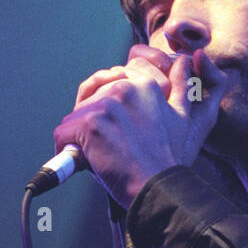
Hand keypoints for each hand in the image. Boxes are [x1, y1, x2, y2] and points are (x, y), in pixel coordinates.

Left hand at [53, 44, 230, 207]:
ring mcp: (107, 105)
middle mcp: (125, 87)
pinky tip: (86, 160)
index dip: (109, 104)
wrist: (159, 187)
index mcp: (145, 84)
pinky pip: (63, 133)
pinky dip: (68, 149)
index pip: (111, 78)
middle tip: (112, 143)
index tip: (116, 124)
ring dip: (82, 136)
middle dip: (95, 120)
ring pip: (75, 116)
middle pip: (90, 98)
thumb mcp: (182, 116)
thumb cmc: (168, 159)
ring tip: (103, 153)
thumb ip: (182, 85)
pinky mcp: (90, 123)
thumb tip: (185, 60)